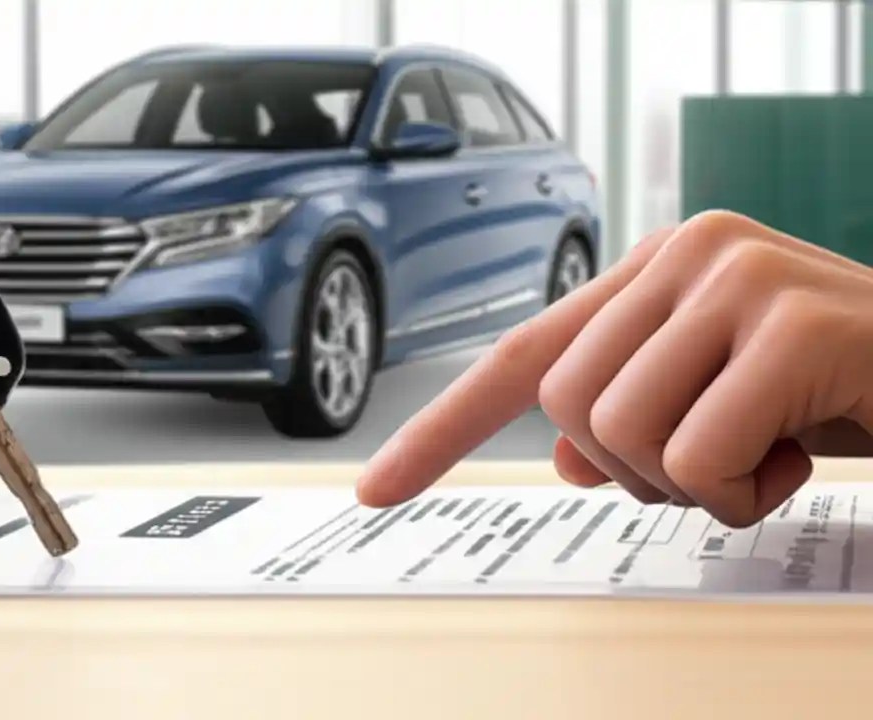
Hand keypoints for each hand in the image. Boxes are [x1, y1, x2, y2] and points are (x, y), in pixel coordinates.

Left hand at [357, 210, 872, 527]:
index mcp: (651, 273)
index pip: (522, 356)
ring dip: (693, 485)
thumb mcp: (717, 410)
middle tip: (722, 461)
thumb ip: (631, 420)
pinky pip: (695, 456)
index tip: (377, 488)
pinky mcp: (787, 321)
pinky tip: (798, 454)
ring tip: (764, 452)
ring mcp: (734, 275)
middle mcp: (682, 253)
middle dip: (638, 470)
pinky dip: (743, 491)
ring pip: (619, 435)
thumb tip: (565, 460)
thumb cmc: (831, 395)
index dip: (443, 428)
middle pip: (568, 411)